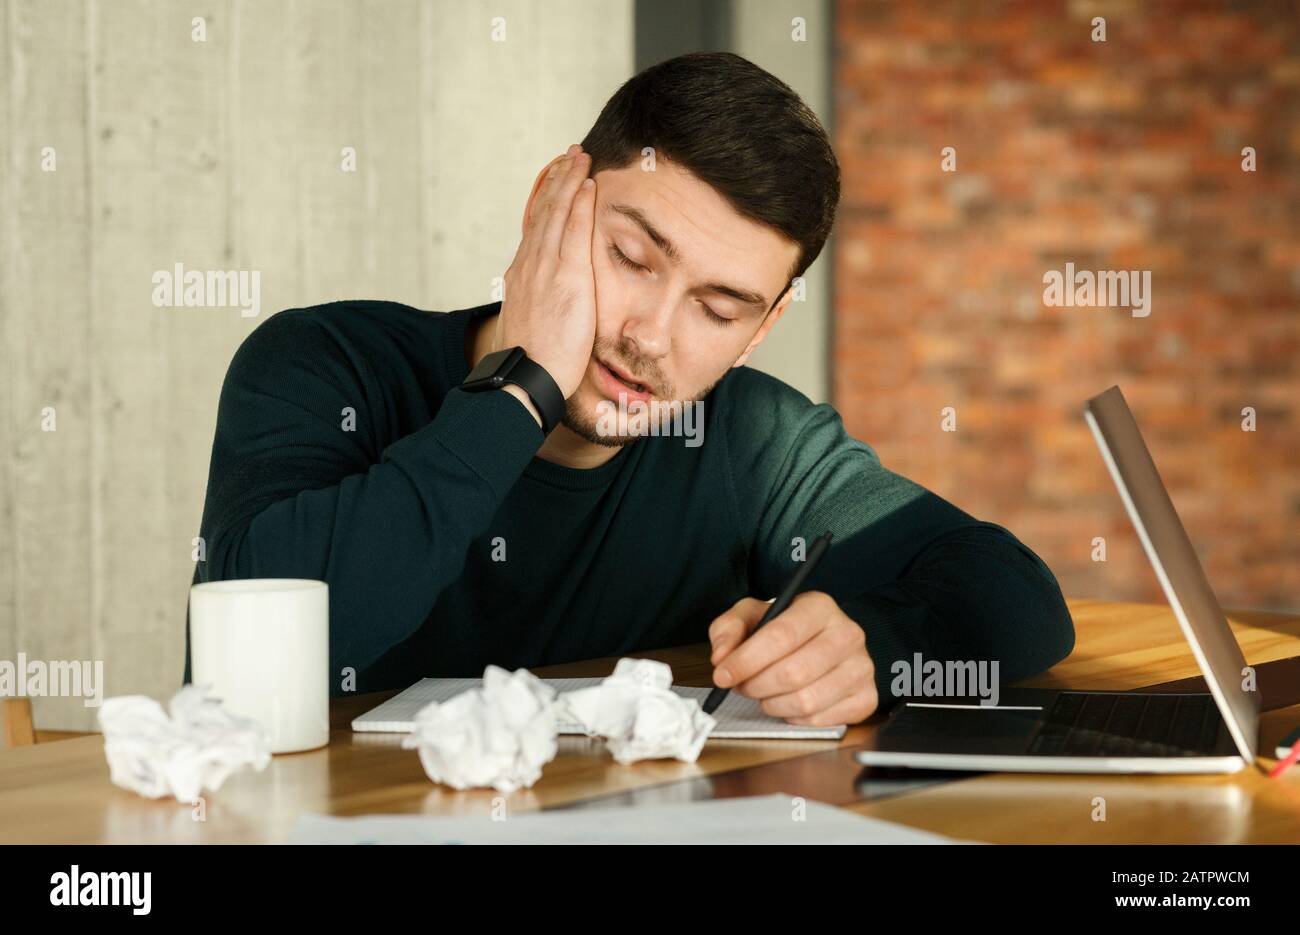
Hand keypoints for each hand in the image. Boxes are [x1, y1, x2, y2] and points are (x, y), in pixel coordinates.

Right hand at [493, 144, 597, 399]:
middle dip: (557, 180)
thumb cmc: (532, 364)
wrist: (525, 377)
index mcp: (522, 276)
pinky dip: (579, 205)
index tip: (556, 181)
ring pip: (556, 213)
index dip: (547, 201)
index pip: (536, 228)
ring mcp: (545, 268)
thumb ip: (541, 307)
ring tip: (580, 158)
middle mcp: (530, 265)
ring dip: (569, 181)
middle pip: (543, 212)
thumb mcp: (532, 326)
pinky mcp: (566, 277)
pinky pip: (573, 231)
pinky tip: (589, 185)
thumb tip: (548, 307)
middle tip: (569, 155)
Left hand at [707, 592, 878, 725]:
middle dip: (756, 685)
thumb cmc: (784, 629)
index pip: (781, 636)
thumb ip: (728, 629)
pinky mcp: (866, 697)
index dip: (747, 660)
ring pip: (806, 701)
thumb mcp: (751, 616)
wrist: (822, 641)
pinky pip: (820, 720)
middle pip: (793, 673)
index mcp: (819, 607)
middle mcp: (847, 634)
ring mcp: (861, 667)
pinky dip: (793, 718)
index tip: (723, 675)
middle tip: (742, 686)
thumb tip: (722, 657)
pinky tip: (787, 702)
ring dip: (772, 704)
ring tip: (764, 693)